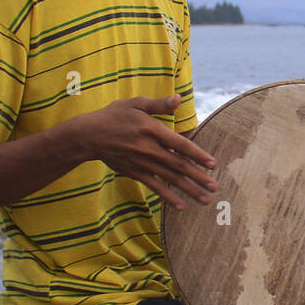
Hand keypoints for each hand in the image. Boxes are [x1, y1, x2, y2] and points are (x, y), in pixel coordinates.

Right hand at [76, 95, 216, 209]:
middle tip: (215, 187)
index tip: (212, 164)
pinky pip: (155, 187)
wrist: (89, 135)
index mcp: (153, 131)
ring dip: (189, 190)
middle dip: (198, 177)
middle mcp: (150, 149)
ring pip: (170, 179)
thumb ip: (159, 104)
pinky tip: (181, 206)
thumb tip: (179, 98)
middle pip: (178, 165)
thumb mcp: (136, 104)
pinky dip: (168, 197)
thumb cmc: (115, 116)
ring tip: (206, 199)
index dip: (197, 155)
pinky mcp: (135, 173)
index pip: (180, 145)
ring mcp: (142, 163)